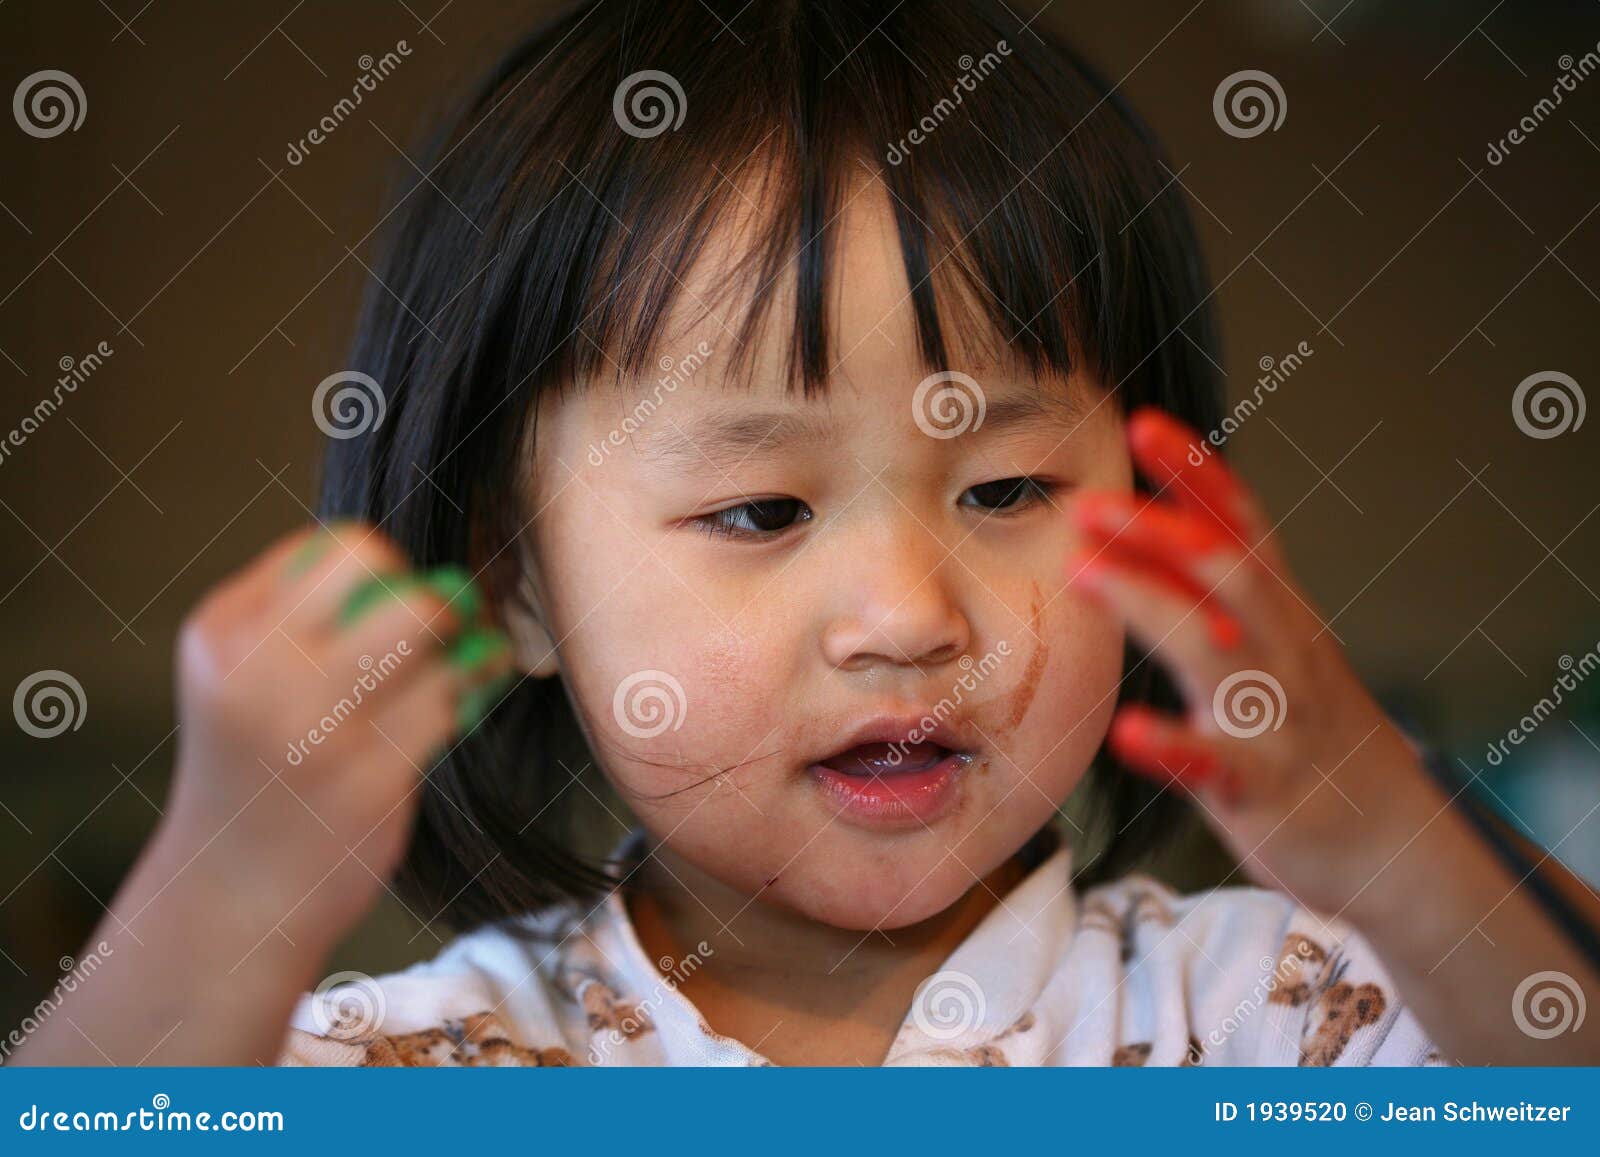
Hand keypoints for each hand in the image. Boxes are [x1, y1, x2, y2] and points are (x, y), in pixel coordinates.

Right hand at [159, 522, 512, 952]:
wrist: (230, 896)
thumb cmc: (255, 772)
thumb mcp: (242, 678)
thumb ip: (306, 618)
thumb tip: (426, 572)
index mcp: (225, 631)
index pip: (337, 548)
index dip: (387, 567)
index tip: (402, 598)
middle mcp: (261, 669)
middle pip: (383, 571)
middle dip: (428, 594)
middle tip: (446, 625)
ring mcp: (316, 726)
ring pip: (427, 632)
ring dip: (464, 645)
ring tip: (468, 662)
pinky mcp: (370, 779)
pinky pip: (449, 701)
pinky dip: (473, 689)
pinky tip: (470, 696)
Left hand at [1066, 409, 1438, 924]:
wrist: (1391, 840)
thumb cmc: (1310, 732)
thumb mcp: (1275, 648)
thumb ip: (1217, 593)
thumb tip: (1142, 528)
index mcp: (1280, 614)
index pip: (1241, 527)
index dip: (1198, 474)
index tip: (1144, 425)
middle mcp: (1283, 651)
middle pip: (1227, 573)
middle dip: (1157, 530)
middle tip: (1085, 503)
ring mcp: (1277, 717)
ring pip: (1219, 649)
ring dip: (1149, 602)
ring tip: (1082, 572)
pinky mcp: (1266, 788)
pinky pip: (1217, 765)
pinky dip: (1172, 746)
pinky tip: (1126, 731)